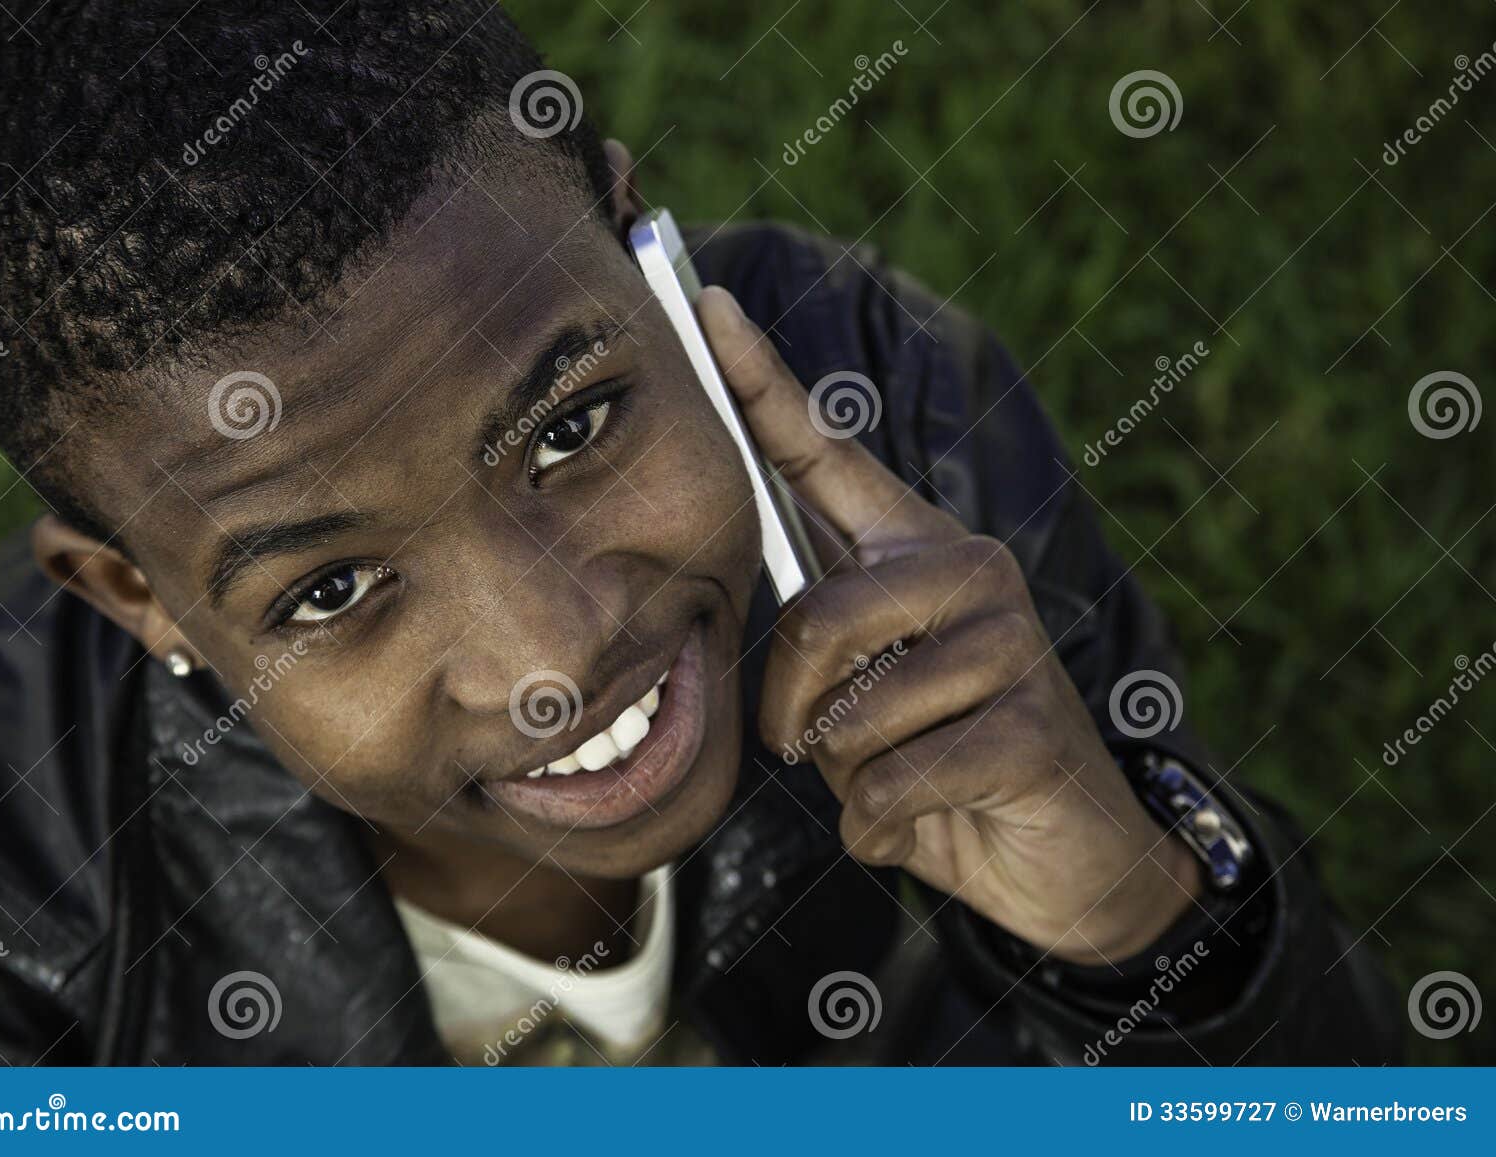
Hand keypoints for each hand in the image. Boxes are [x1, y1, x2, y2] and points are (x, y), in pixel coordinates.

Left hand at [696, 287, 1202, 964]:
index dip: (759, 380)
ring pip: (851, 716)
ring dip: (848, 778)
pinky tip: (926, 821)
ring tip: (902, 778)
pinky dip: (882, 829)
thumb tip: (743, 630)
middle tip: (812, 749)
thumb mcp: (864, 689)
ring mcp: (1009, 643)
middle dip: (791, 711)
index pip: (823, 452)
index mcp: (912, 549)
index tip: (702, 301)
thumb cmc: (938, 757)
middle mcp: (966, 569)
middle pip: (817, 619)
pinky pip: (893, 787)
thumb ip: (820, 642)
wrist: (1062, 852)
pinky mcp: (1031, 729)